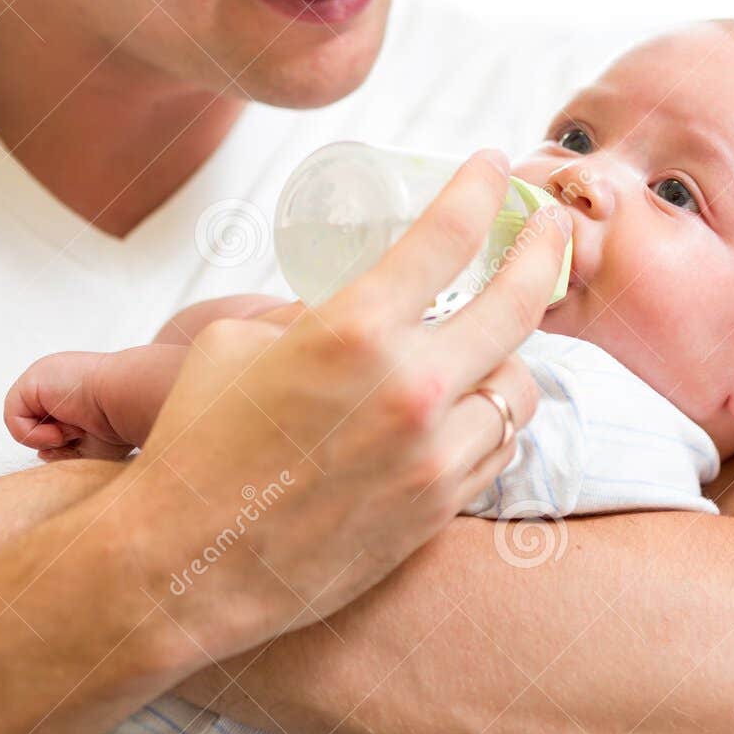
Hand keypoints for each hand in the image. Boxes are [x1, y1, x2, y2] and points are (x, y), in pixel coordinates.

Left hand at [4, 345, 187, 459]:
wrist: (130, 397)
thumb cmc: (122, 421)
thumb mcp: (92, 441)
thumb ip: (67, 447)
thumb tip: (42, 453)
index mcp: (74, 389)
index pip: (51, 421)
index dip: (60, 440)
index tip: (83, 441)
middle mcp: (56, 381)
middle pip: (36, 424)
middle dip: (54, 440)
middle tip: (80, 435)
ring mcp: (43, 378)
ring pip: (24, 424)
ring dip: (49, 438)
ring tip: (76, 429)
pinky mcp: (30, 381)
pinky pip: (13, 419)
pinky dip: (34, 435)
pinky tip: (61, 429)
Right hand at [129, 150, 572, 652]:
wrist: (183, 566)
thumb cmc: (198, 446)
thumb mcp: (241, 344)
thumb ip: (315, 317)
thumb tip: (362, 309)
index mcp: (354, 331)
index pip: (449, 235)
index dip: (481, 188)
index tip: (493, 168)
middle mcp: (408, 391)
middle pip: (518, 302)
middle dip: (543, 249)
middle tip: (549, 227)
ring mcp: (431, 458)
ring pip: (520, 387)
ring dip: (511, 353)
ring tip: (494, 339)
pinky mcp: (435, 512)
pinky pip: (498, 450)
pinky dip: (493, 420)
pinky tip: (473, 407)